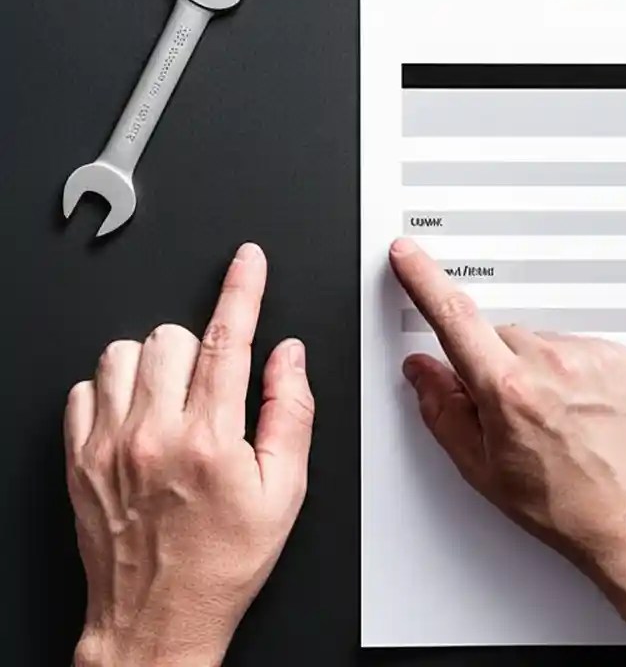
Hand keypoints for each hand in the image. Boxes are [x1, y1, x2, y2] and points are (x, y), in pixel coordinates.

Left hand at [65, 244, 314, 666]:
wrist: (159, 618)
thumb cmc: (223, 563)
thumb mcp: (286, 493)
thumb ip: (292, 414)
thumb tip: (289, 358)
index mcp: (210, 440)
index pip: (227, 339)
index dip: (242, 290)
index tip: (247, 262)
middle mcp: (152, 435)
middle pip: (169, 336)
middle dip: (199, 343)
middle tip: (214, 382)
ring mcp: (107, 446)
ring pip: (121, 353)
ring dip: (153, 362)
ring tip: (173, 398)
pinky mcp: (77, 460)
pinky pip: (83, 390)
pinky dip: (111, 390)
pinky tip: (136, 418)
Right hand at [388, 239, 625, 574]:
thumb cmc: (570, 510)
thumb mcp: (485, 471)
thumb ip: (445, 412)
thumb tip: (423, 372)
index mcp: (510, 391)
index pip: (454, 318)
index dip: (424, 280)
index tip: (409, 256)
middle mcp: (554, 364)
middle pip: (501, 337)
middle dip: (495, 366)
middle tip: (513, 417)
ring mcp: (594, 357)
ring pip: (543, 344)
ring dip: (539, 371)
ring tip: (559, 423)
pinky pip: (582, 350)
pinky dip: (576, 374)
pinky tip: (586, 415)